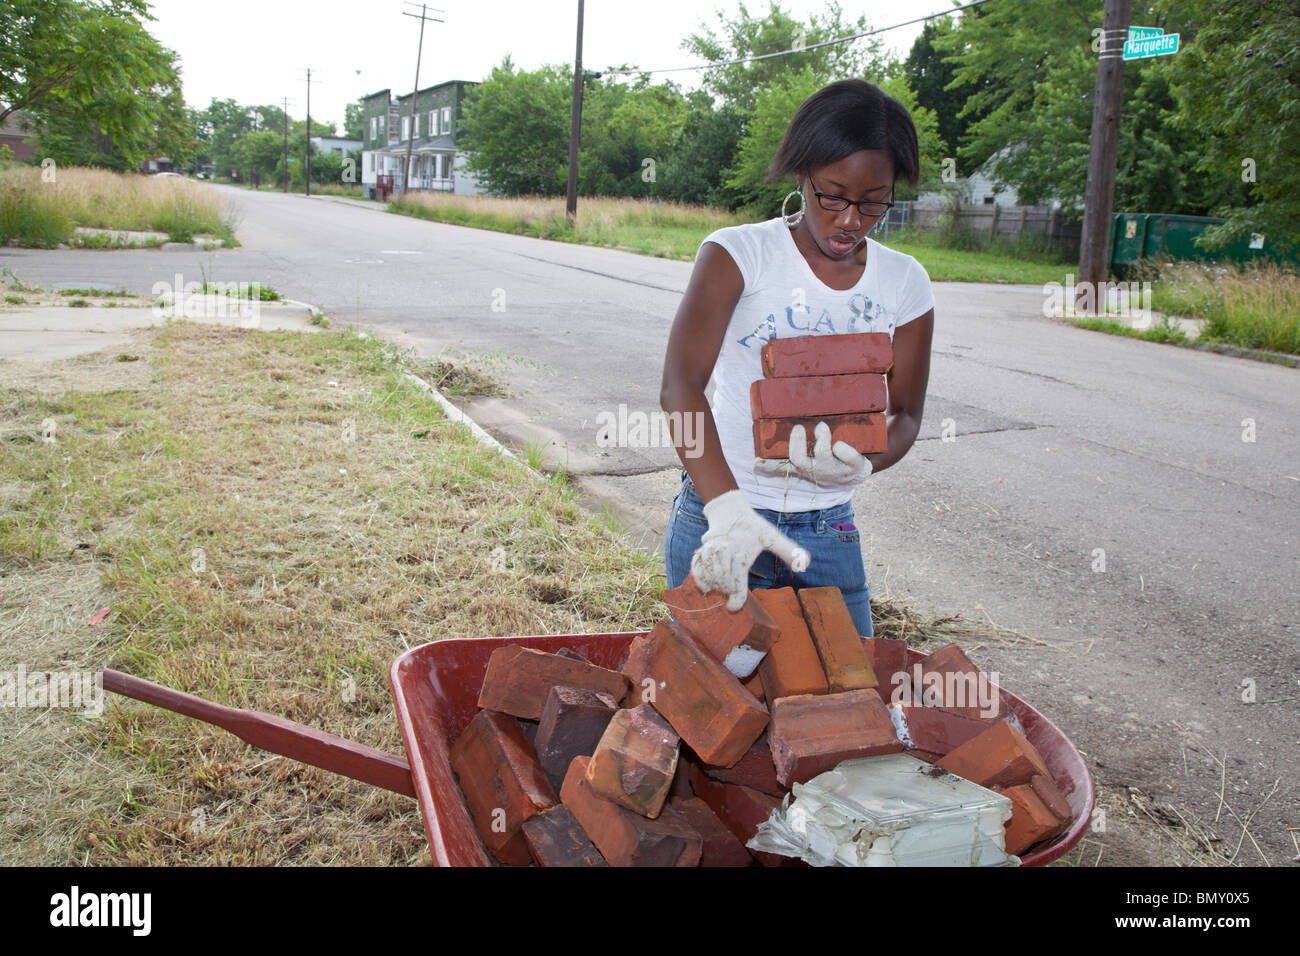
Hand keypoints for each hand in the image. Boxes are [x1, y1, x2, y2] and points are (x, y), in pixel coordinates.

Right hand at [690, 489, 809, 610]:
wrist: (729, 511)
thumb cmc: (753, 527)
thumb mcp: (772, 537)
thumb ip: (789, 550)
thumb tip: (805, 563)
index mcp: (742, 549)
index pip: (738, 577)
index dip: (736, 595)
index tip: (734, 608)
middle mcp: (725, 549)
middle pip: (721, 578)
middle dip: (725, 589)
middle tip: (731, 593)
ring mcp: (711, 549)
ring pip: (707, 573)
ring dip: (713, 584)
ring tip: (720, 589)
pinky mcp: (702, 549)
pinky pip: (696, 566)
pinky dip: (698, 577)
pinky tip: (704, 586)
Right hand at [753, 422, 873, 484]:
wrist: (858, 473)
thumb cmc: (829, 463)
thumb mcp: (809, 461)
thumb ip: (791, 454)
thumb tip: (760, 458)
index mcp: (805, 468)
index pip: (783, 468)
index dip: (769, 466)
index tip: (755, 462)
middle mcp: (817, 471)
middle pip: (799, 460)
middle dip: (797, 442)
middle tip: (799, 427)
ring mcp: (835, 470)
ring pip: (823, 455)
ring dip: (822, 438)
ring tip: (822, 427)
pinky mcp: (853, 466)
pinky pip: (846, 455)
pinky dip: (843, 447)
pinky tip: (840, 443)